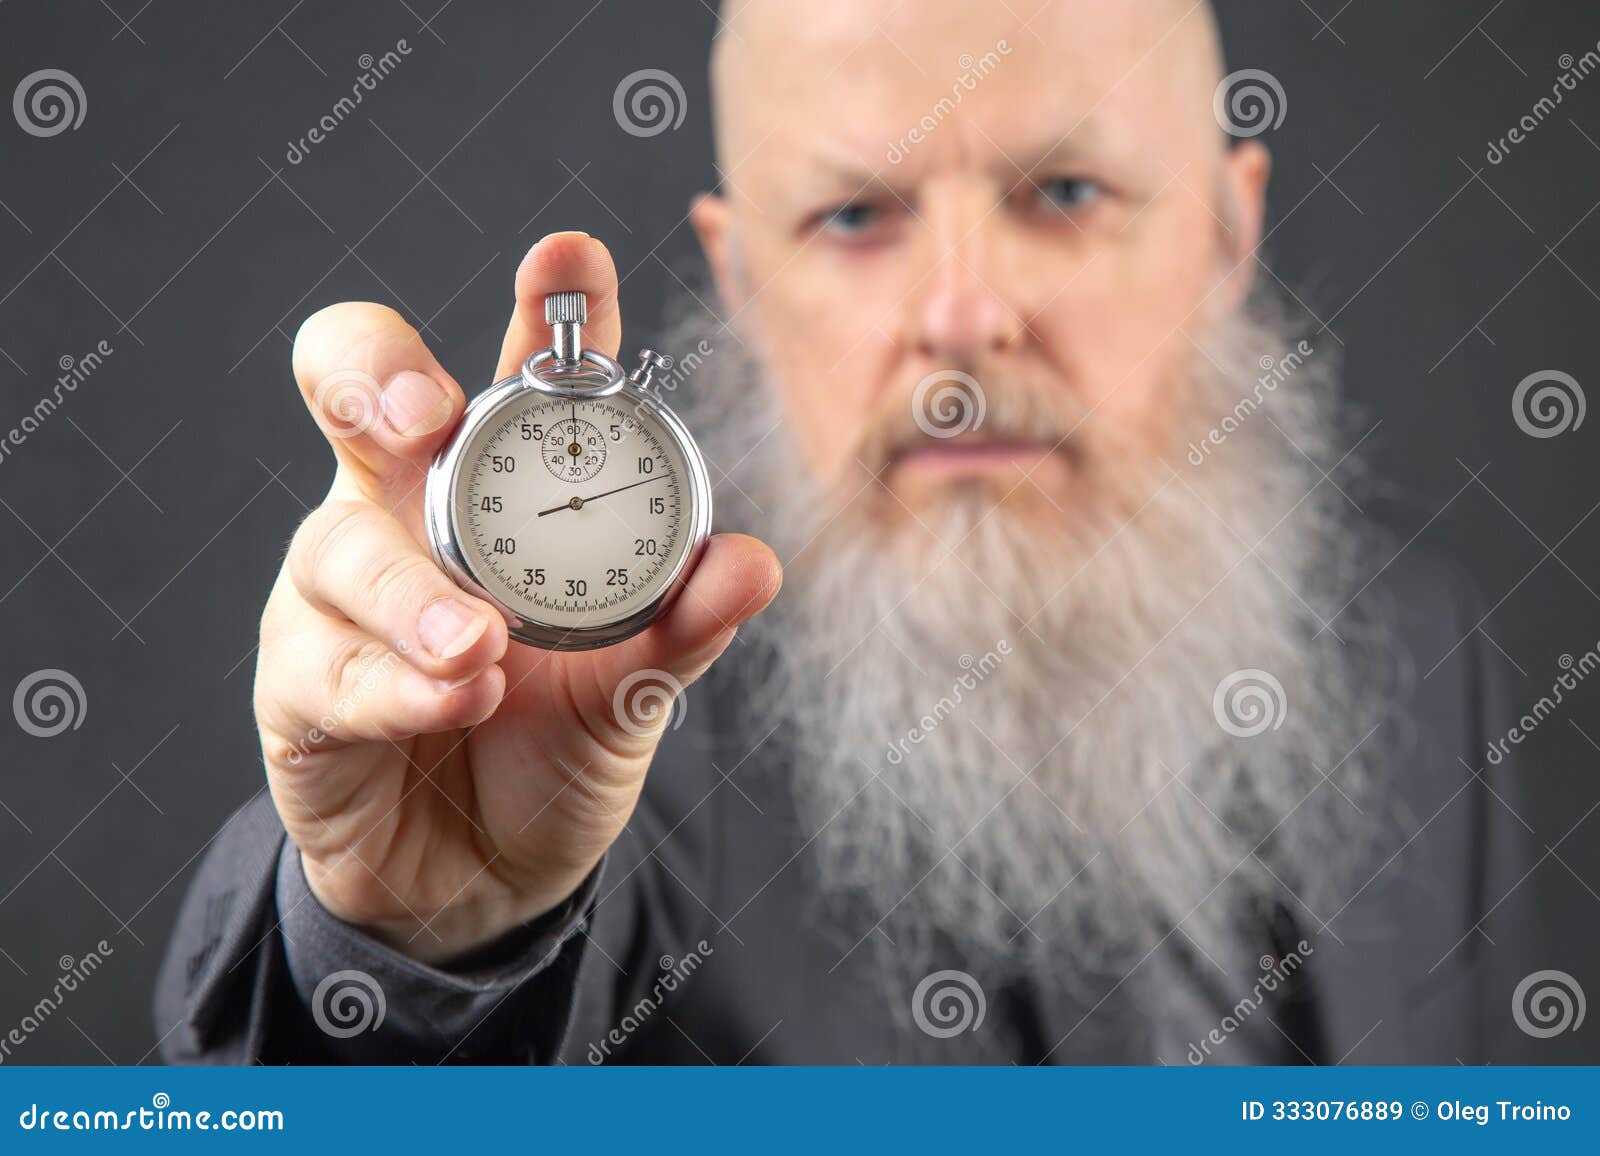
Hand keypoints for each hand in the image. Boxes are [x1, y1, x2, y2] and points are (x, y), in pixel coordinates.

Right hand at [254, 232, 781, 962]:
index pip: (515, 374)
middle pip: (353, 388)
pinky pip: (327, 665)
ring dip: (414, 593)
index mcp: (500, 491)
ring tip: (484, 648)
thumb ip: (686, 625)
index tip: (571, 259)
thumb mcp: (637, 685)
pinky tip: (455, 703)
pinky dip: (398, 685)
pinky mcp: (300, 685)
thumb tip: (754, 563)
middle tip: (428, 414)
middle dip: (379, 372)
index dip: (540, 309)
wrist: (487, 875)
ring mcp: (341, 596)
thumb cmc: (556, 747)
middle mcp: (407, 515)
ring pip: (338, 545)